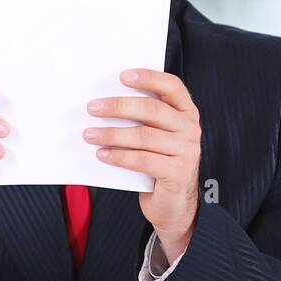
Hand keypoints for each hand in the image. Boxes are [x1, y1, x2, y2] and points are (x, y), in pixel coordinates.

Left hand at [83, 69, 200, 257]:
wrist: (172, 204)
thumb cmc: (157, 163)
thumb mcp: (153, 137)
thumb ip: (141, 119)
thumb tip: (103, 103)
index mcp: (185, 113)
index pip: (172, 86)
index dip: (148, 77)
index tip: (122, 76)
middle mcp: (190, 129)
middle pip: (152, 110)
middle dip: (119, 107)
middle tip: (92, 107)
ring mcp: (187, 151)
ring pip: (144, 136)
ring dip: (112, 134)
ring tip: (89, 134)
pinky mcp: (178, 172)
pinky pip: (143, 160)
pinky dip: (119, 156)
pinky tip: (102, 154)